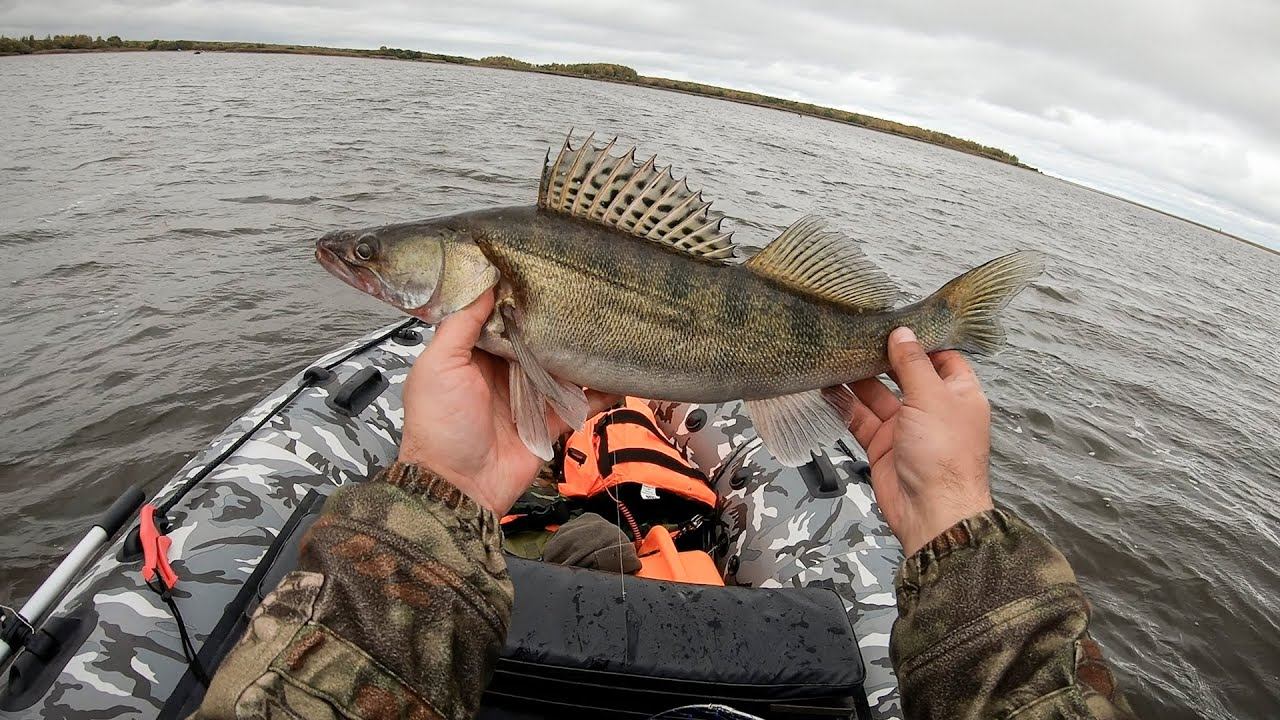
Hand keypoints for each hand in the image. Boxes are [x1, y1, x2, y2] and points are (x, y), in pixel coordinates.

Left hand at [398, 290, 613, 513]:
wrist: (458, 485)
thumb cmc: (440, 426)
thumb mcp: (438, 366)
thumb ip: (460, 325)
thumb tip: (484, 285)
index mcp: (472, 356)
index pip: (498, 319)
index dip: (516, 300)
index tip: (540, 273)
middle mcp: (501, 373)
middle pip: (534, 341)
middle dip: (554, 324)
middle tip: (582, 295)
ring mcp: (527, 399)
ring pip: (560, 368)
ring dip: (580, 354)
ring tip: (606, 328)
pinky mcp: (548, 423)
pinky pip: (578, 404)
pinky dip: (599, 393)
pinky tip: (619, 375)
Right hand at [846, 327, 994, 555]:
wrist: (931, 511)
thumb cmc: (944, 453)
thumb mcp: (931, 398)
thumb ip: (913, 364)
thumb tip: (902, 333)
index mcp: (958, 393)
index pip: (941, 357)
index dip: (920, 341)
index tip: (894, 321)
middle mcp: (932, 407)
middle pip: (904, 374)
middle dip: (880, 357)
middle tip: (854, 334)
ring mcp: (906, 427)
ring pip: (877, 396)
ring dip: (857, 380)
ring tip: (833, 356)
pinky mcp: (882, 445)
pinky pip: (861, 419)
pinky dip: (845, 405)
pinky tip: (826, 388)